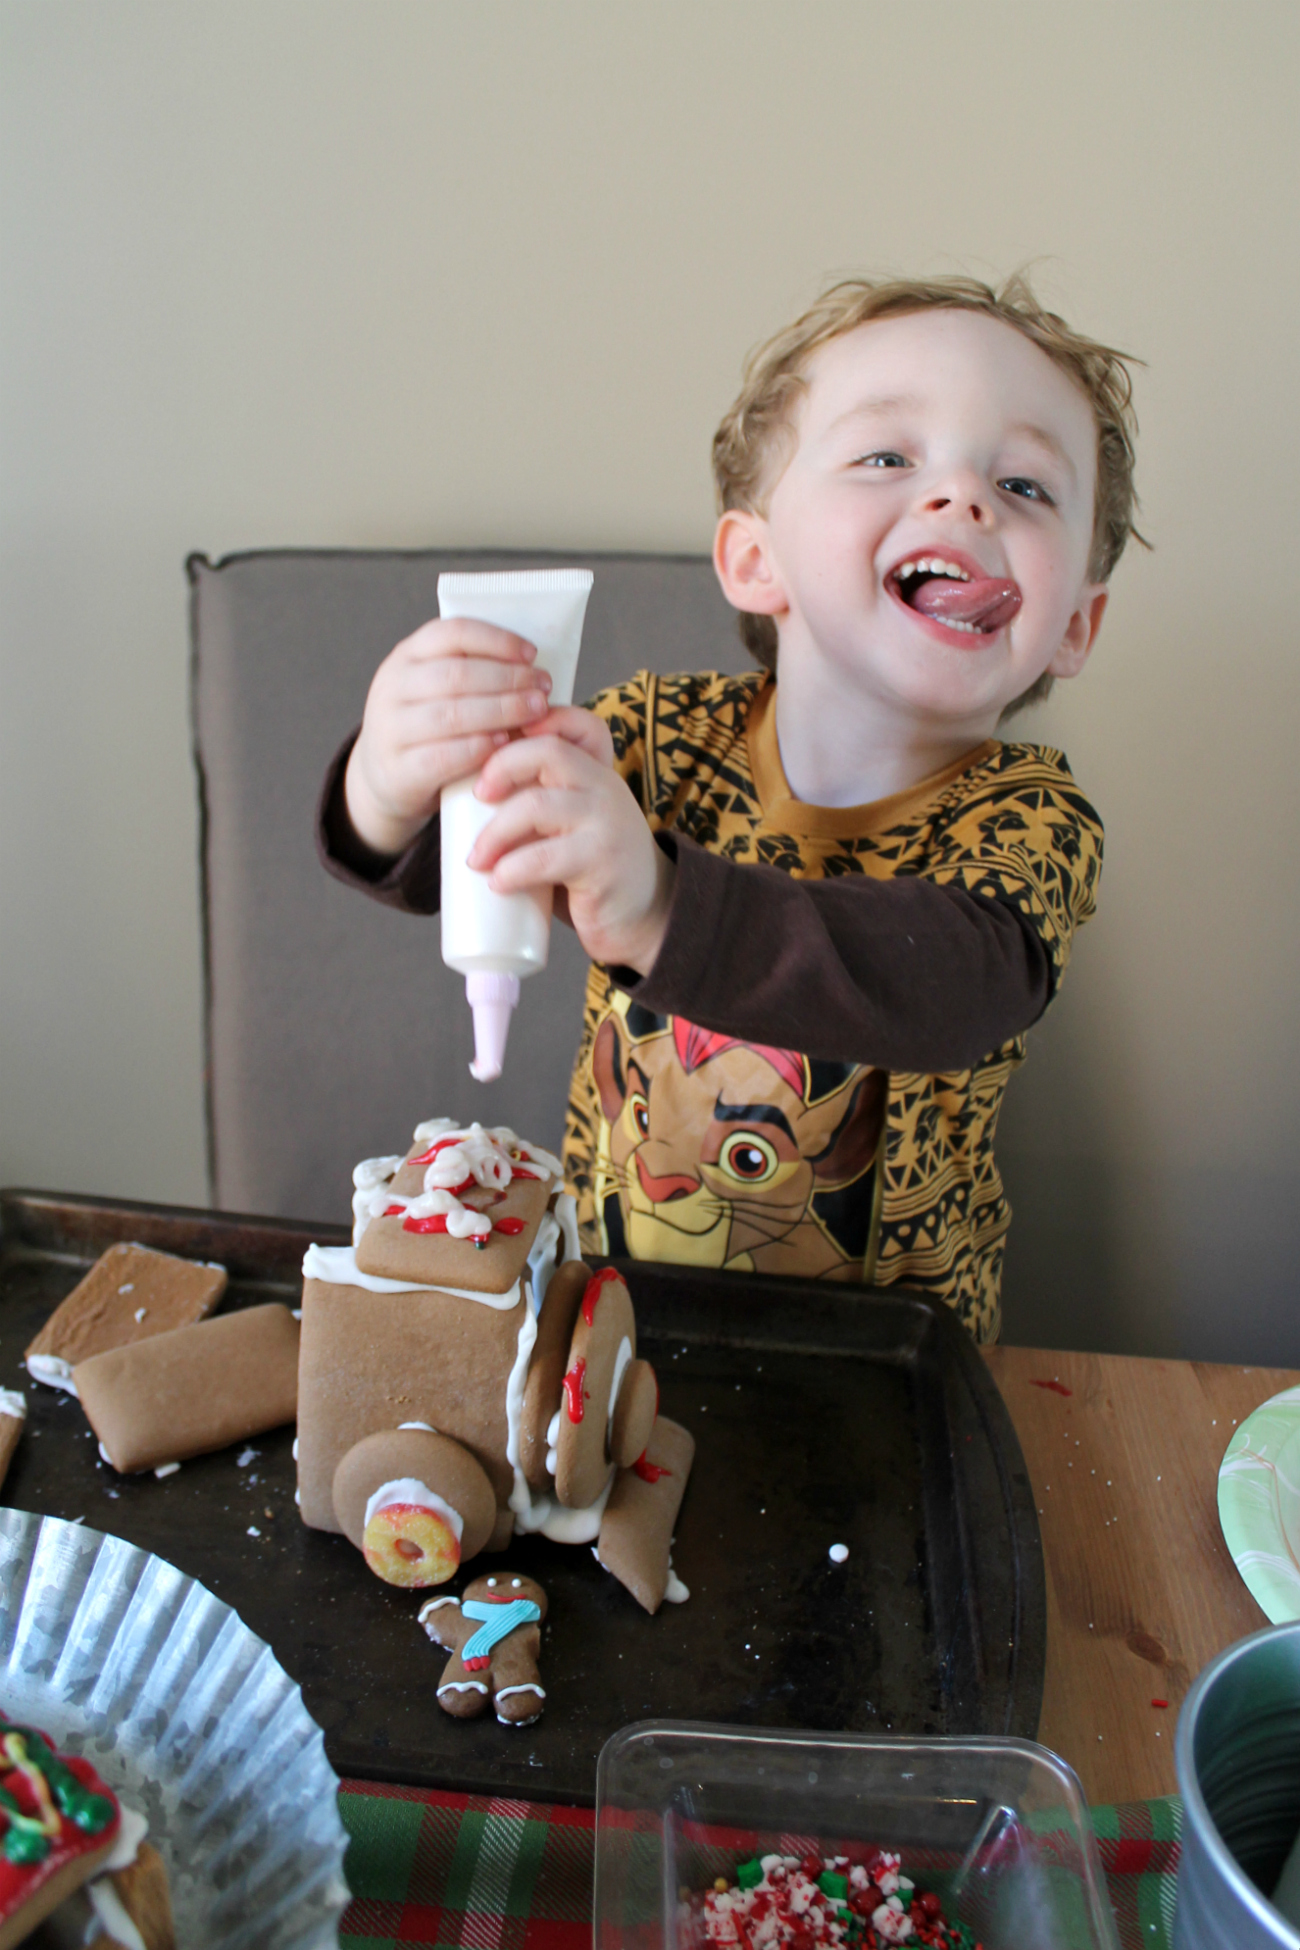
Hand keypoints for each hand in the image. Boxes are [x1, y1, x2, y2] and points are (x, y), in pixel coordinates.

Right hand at [343, 618, 553, 856]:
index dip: (497, 640)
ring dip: (501, 711)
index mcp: (408, 655)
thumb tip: (533, 666)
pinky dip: (478, 748)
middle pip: (456, 674)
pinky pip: (443, 756)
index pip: (453, 633)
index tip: (532, 655)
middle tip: (543, 688)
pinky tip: (505, 743)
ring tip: (536, 712)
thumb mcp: (438, 689)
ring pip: (451, 714)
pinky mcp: (398, 769)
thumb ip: (474, 672)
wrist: (384, 776)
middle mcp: (393, 686)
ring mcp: (390, 728)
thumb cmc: (429, 726)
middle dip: (508, 679)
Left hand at [468, 707, 673, 975]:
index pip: (576, 723)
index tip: (495, 744)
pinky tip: (498, 882)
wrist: (646, 916)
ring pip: (537, 806)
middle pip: (548, 751)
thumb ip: (542, 798)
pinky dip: (511, 870)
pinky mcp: (602, 864)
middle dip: (500, 767)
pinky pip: (544, 858)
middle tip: (476, 796)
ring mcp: (607, 824)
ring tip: (477, 859)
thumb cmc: (594, 868)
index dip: (533, 720)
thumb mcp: (574, 822)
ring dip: (495, 833)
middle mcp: (606, 789)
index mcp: (598, 773)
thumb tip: (467, 787)